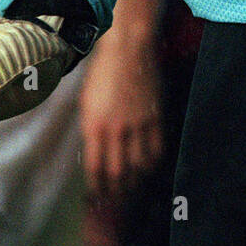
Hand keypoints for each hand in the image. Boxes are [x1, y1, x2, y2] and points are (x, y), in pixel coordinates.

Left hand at [78, 32, 163, 199]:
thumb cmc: (102, 73)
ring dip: (136, 181)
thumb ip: (92, 130)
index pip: (95, 167)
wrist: (128, 49)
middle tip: (116, 196)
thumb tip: (96, 155)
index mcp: (94, 125)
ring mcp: (139, 123)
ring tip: (133, 186)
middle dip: (116, 189)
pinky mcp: (156, 116)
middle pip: (118, 172)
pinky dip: (153, 163)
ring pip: (139, 165)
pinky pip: (157, 148)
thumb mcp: (87, 103)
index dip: (96, 186)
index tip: (97, 193)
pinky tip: (148, 167)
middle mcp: (116, 128)